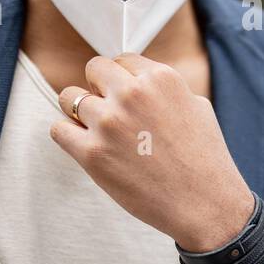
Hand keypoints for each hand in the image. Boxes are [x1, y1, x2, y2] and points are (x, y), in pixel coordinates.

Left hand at [50, 53, 255, 251]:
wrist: (204, 204)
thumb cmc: (204, 159)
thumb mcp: (196, 107)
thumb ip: (163, 89)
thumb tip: (138, 82)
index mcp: (160, 78)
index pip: (121, 60)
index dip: (121, 79)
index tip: (125, 97)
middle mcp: (132, 93)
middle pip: (93, 69)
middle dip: (99, 88)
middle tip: (110, 112)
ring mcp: (109, 122)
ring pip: (69, 97)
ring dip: (79, 112)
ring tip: (96, 130)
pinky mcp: (92, 153)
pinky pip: (58, 130)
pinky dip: (67, 136)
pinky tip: (85, 146)